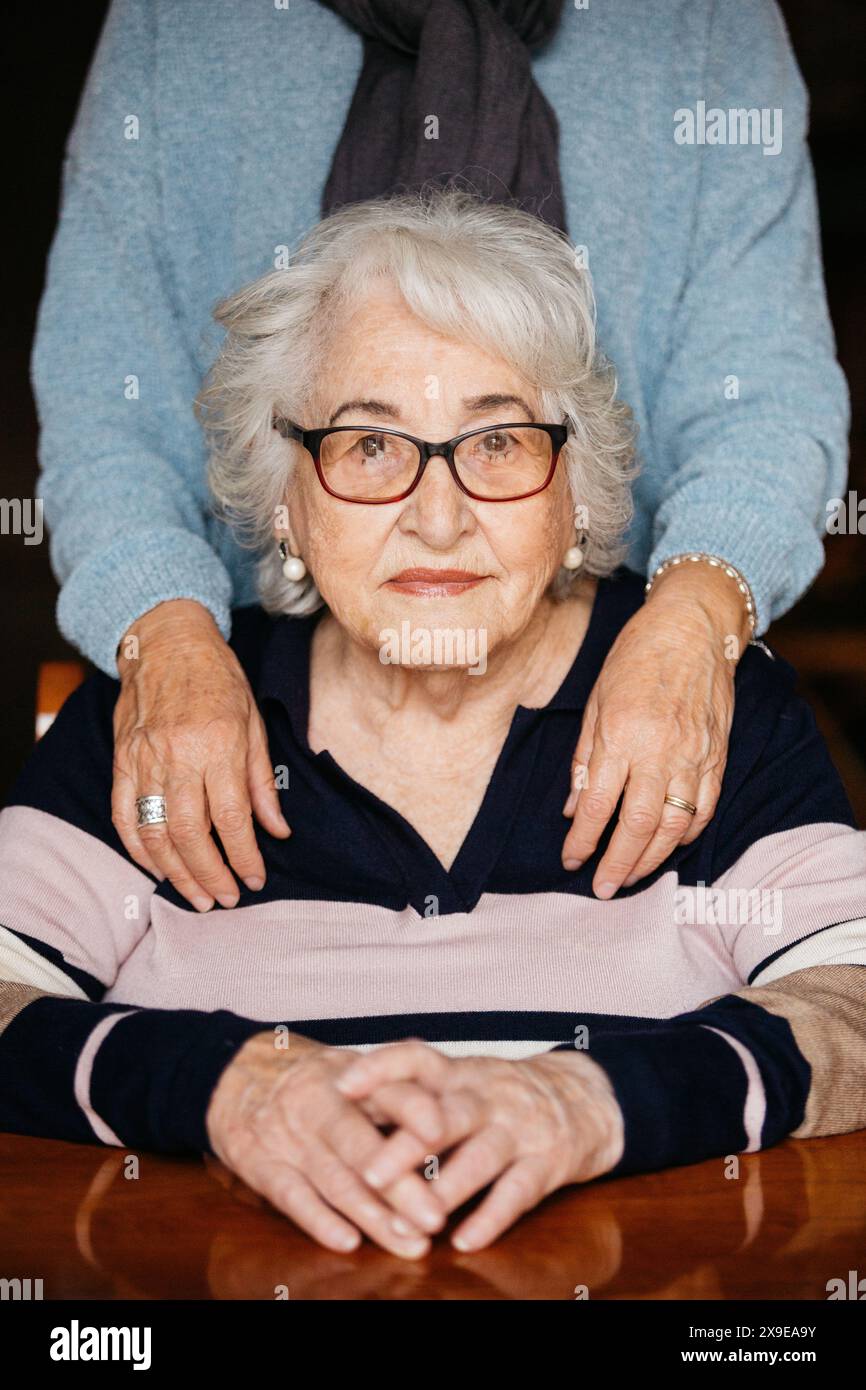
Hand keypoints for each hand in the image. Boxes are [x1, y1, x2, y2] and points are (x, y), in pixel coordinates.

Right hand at [111, 599, 289, 910]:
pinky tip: (157, 868)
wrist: (165, 640)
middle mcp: (178, 754)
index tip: (256, 879)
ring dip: (175, 872)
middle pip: (191, 833)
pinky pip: (123, 814)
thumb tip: (277, 830)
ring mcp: (144, 758)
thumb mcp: (254, 720)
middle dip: (210, 875)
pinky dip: (138, 848)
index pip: (233, 816)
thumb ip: (262, 780)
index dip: (244, 855)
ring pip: (155, 831)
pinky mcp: (121, 759)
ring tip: (196, 896)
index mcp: (219, 742)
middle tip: (226, 900)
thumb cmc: (218, 678)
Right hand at [206, 1031, 449, 1257]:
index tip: (439, 1133)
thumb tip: (453, 1128)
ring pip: (335, 1178)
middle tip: (435, 1217)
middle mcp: (320, 1104)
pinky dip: (320, 1220)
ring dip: (373, 1215)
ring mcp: (290, 1135)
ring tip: (410, 1243)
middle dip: (400, 1185)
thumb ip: (396, 1098)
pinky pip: (292, 1196)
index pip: (386, 1089)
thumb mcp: (353, 1075)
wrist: (235, 1075)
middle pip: (362, 1145)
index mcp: (351, 1078)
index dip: (412, 1108)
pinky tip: (348, 1241)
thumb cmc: (314, 1082)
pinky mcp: (262, 1165)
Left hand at [335, 1041, 624, 1250]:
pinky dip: (491, 1218)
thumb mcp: (461, 1081)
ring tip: (412, 1221)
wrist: (583, 1100)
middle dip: (406, 1147)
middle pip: (444, 1117)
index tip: (343, 1084)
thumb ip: (412, 1092)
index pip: (417, 1059)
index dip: (382, 1068)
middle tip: (368, 1173)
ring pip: (480, 1158)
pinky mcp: (546, 1162)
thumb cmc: (500, 1096)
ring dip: (445, 1189)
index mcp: (459, 1074)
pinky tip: (465, 1241)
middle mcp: (487, 1096)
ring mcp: (518, 1129)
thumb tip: (341, 1102)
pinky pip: (517, 1192)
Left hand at [561, 563, 750, 896]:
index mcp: (621, 735)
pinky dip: (686, 834)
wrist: (695, 628)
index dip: (583, 840)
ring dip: (651, 859)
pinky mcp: (717, 757)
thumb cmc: (637, 657)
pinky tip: (668, 845)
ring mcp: (693, 757)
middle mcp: (659, 751)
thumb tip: (574, 808)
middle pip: (637, 825)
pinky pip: (704, 808)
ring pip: (673, 825)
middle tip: (603, 888)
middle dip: (617, 863)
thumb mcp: (596, 700)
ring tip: (631, 876)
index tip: (572, 860)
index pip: (598, 805)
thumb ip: (586, 758)